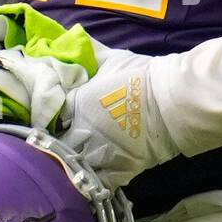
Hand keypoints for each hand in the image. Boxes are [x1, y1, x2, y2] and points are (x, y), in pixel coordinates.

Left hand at [59, 48, 178, 189]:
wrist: (172, 103)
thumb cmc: (142, 77)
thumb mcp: (113, 59)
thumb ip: (90, 52)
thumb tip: (71, 37)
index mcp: (77, 104)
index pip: (49, 115)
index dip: (49, 117)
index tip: (52, 119)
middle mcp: (82, 130)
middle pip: (56, 143)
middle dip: (56, 143)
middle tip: (58, 143)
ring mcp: (99, 153)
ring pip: (71, 167)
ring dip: (69, 166)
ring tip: (69, 166)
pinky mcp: (117, 171)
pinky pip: (95, 184)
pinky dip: (90, 184)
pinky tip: (87, 182)